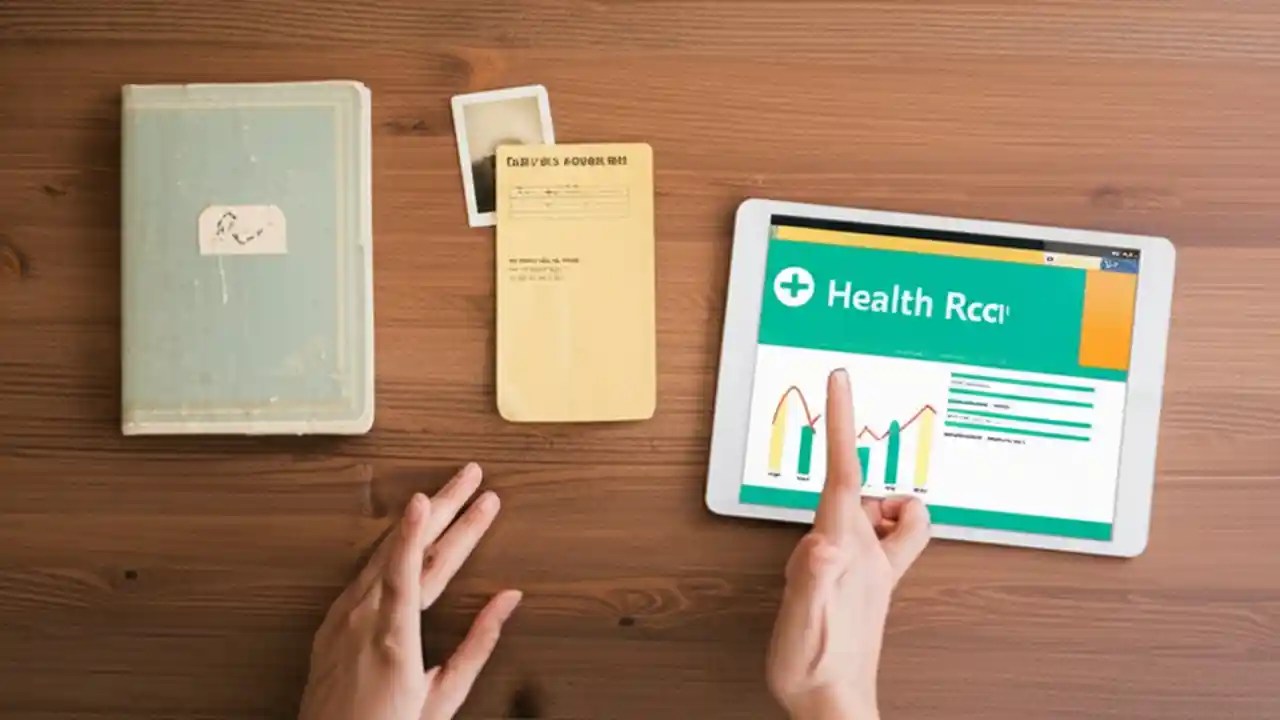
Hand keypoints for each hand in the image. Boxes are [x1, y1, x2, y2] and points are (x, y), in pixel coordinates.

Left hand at [300, 463, 520, 719]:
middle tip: (470, 476)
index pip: (410, 569)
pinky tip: (407, 532)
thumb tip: (508, 600)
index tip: (430, 496)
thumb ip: (478, 644)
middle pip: (406, 549)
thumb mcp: (444, 697)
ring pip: (383, 555)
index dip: (420, 529)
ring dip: (418, 521)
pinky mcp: (332, 624)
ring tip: (448, 494)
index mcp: (394, 638)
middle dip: (442, 507)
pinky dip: (391, 546)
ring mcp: (343, 619)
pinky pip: (365, 573)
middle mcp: (363, 620)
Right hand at [767, 370, 930, 719]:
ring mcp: (869, 566)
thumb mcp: (801, 622)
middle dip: (842, 456)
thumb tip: (821, 540)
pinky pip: (876, 537)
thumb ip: (813, 578)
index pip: (844, 473)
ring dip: (854, 499)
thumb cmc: (814, 667)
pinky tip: (838, 548)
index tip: (841, 383)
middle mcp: (864, 552)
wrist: (833, 704)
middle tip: (828, 430)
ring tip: (826, 525)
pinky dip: (863, 526)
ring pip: (871, 508)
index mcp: (845, 550)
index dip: (841, 423)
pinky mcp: (869, 582)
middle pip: (856, 484)